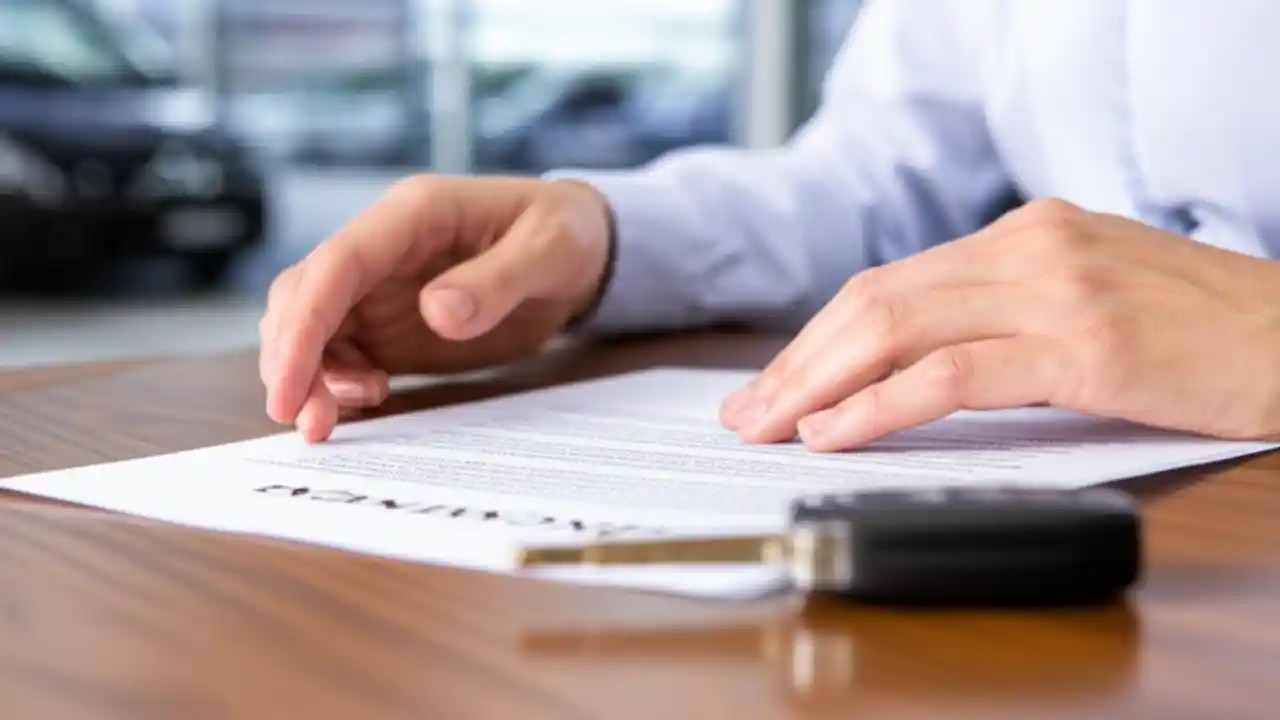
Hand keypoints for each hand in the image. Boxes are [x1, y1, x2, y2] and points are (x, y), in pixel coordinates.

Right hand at [259, 176, 611, 441]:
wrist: (582, 249)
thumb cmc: (567, 234)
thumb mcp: (551, 251)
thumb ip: (498, 281)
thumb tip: (439, 313)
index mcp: (414, 215)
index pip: (338, 263)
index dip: (304, 324)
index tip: (290, 385)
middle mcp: (384, 248)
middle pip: (304, 296)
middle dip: (292, 359)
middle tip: (308, 423)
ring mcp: (382, 288)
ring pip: (312, 328)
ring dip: (309, 377)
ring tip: (329, 423)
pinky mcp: (391, 326)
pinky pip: (341, 353)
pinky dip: (335, 382)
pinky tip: (364, 403)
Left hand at [720, 199, 1279, 449]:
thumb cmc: (1199, 333)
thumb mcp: (1085, 301)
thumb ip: (1001, 318)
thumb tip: (904, 369)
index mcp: (1024, 233)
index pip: (887, 284)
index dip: (815, 339)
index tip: (772, 383)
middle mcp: (1028, 246)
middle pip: (873, 301)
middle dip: (797, 363)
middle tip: (746, 414)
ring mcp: (1055, 289)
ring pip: (896, 327)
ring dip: (817, 383)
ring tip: (771, 428)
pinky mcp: (1083, 343)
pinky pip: (951, 373)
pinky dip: (881, 403)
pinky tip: (839, 431)